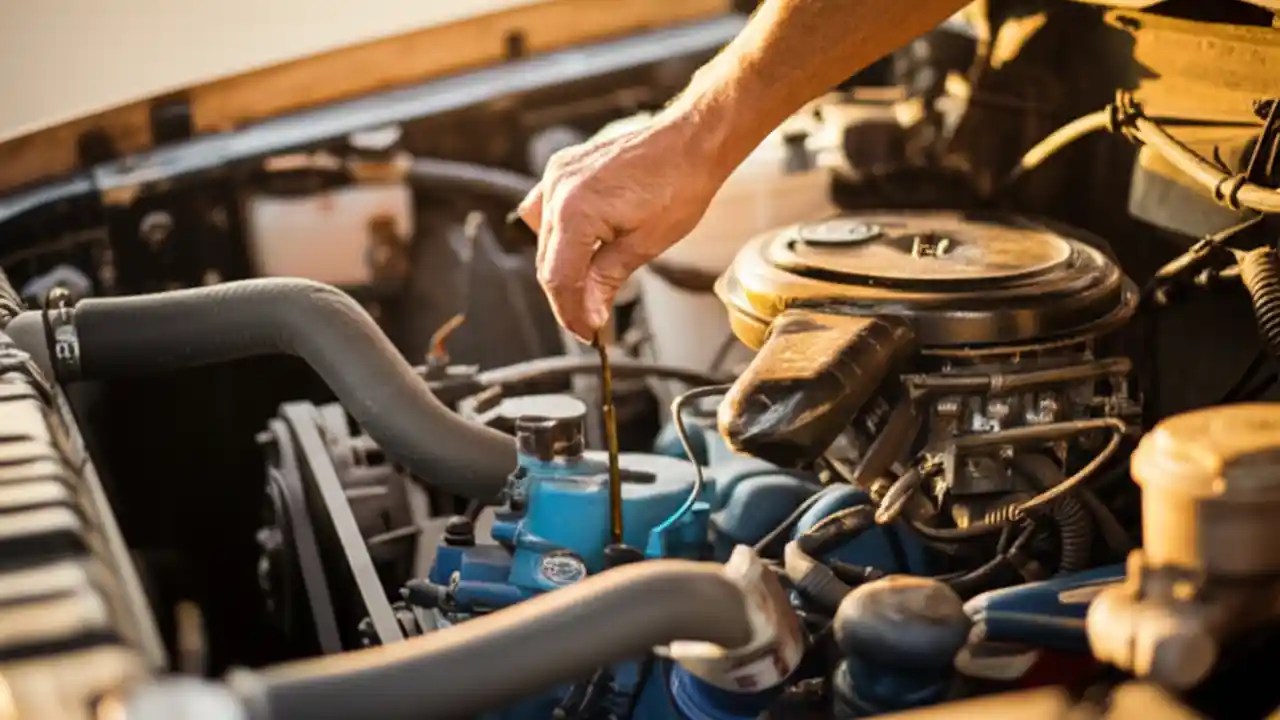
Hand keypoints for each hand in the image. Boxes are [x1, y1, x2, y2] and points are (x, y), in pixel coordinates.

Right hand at [518, 115, 727, 340]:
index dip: (570, 312)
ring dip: (563, 267)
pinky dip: (563, 236)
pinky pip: (549, 211)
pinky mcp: (564, 168)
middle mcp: (558, 189)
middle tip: (590, 320)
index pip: (559, 278)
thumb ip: (607, 280)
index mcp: (576, 210)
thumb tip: (589, 315)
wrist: (691, 140)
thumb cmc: (680, 185)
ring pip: (545, 239)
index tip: (586, 334)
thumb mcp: (645, 244)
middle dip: (567, 295)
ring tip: (591, 287)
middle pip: (548, 261)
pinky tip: (585, 248)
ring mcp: (557, 175)